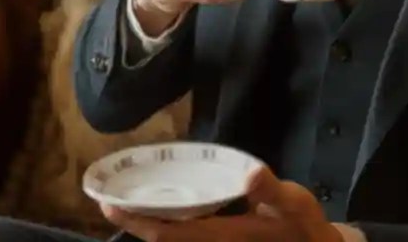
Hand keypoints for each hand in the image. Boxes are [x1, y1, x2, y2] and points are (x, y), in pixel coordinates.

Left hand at [101, 165, 343, 241]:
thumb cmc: (302, 226)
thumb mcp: (294, 203)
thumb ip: (270, 189)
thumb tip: (250, 173)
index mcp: (222, 237)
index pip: (167, 234)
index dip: (137, 222)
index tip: (109, 206)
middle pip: (161, 240)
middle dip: (132, 222)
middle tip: (105, 201)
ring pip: (170, 240)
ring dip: (145, 223)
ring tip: (123, 202)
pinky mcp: (218, 241)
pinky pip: (182, 235)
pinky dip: (164, 223)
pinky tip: (159, 207)